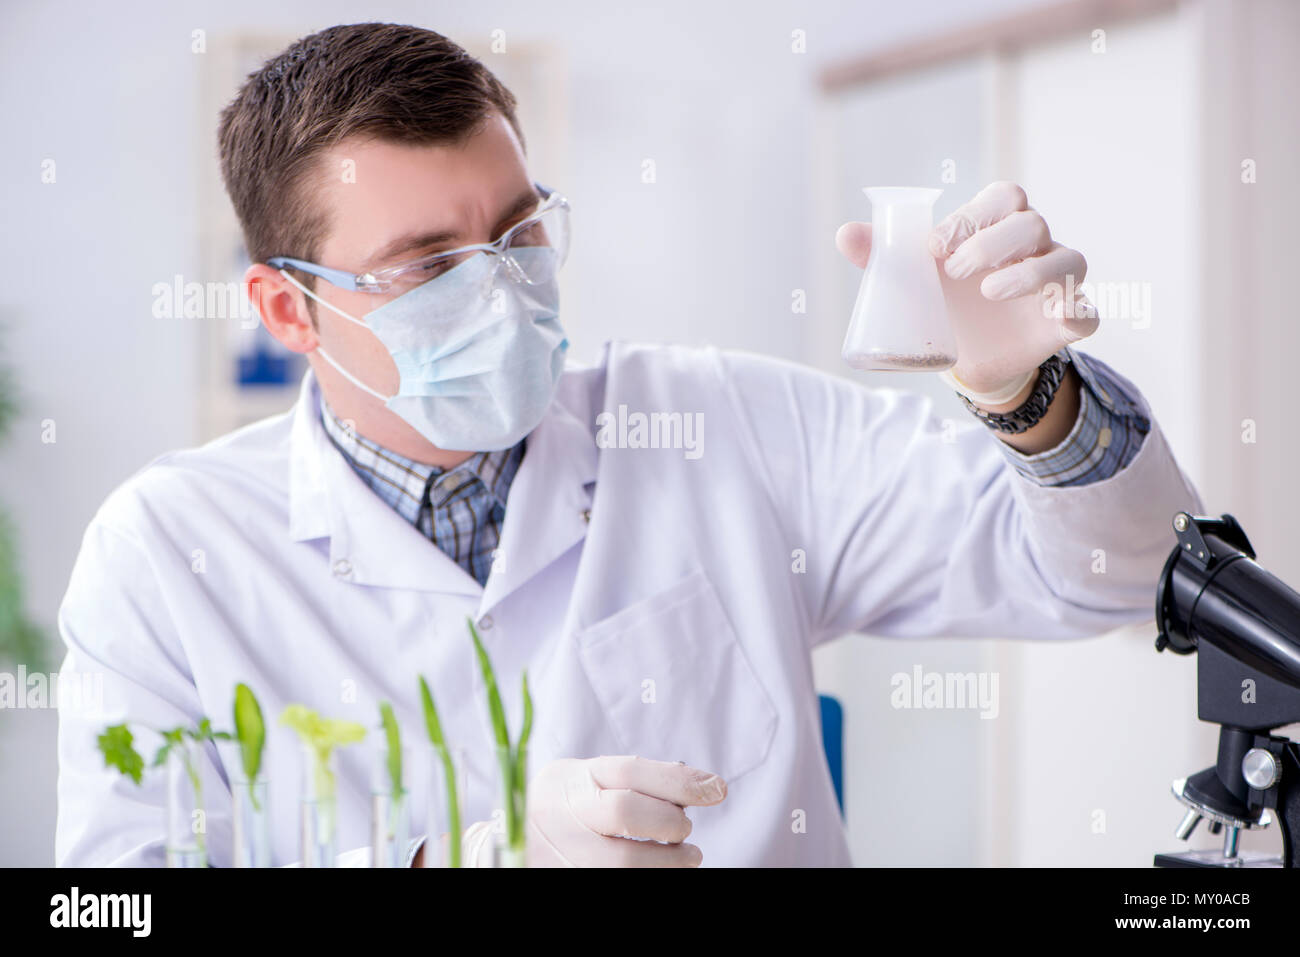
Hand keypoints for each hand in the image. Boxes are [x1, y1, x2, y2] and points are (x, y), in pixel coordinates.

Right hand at [461, 755, 726, 866]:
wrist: (512, 845)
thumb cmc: (567, 808)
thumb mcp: (589, 781)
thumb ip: (637, 779)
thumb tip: (704, 785)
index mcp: (568, 780)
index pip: (628, 771)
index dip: (677, 780)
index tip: (717, 789)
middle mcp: (558, 814)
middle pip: (625, 812)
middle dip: (669, 821)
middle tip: (685, 830)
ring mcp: (559, 854)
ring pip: (624, 862)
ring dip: (669, 861)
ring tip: (686, 857)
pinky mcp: (565, 880)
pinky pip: (615, 881)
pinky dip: (650, 877)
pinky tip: (664, 871)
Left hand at [836, 181, 1098, 396]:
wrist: (967, 356)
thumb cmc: (944, 301)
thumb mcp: (913, 278)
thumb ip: (881, 256)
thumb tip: (843, 233)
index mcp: (998, 225)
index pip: (1001, 198)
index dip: (971, 217)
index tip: (933, 248)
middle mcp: (1035, 246)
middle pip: (1032, 222)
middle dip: (993, 241)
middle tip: (955, 271)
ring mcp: (1056, 283)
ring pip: (1068, 260)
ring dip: (1031, 273)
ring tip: (991, 292)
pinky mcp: (1066, 322)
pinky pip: (1087, 312)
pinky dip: (1076, 310)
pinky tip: (1055, 316)